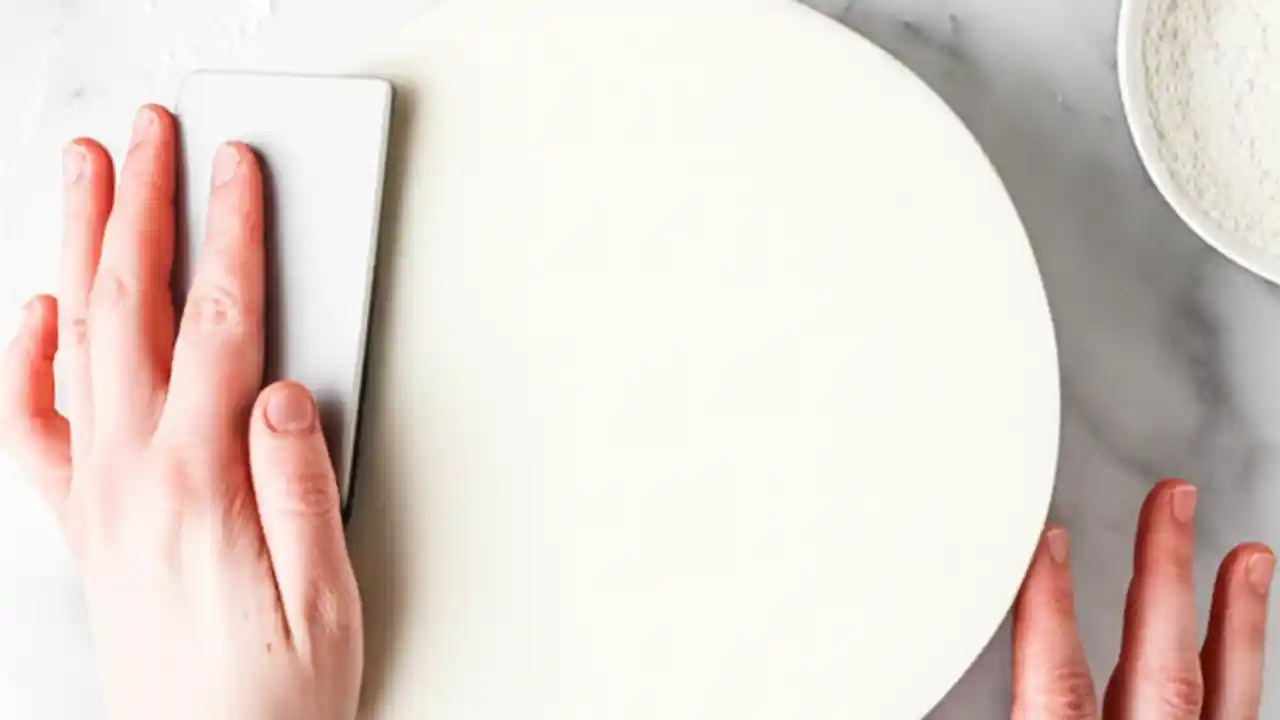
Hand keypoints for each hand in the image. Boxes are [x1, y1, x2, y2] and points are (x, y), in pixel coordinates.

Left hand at [0, 106, 361, 718]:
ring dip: (84, 250)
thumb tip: (284, 391)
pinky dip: (28, 356)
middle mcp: (133, 477)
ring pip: (78, 342)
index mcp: (201, 484)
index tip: (235, 172)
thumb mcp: (323, 594)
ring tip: (88, 178)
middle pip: (132, 311)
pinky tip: (39, 311)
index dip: (230, 237)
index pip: (218, 326)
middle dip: (144, 209)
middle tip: (152, 137)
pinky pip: (34, 421)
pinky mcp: (85, 516)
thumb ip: (300, 484)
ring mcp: (98, 493)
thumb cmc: (274, 688)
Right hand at [1012, 479, 1273, 718]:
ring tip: (1250, 555)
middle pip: (1162, 675)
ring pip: (1225, 697)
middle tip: (1171, 501)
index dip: (1051, 609)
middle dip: (1167, 577)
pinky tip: (1240, 634)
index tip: (1049, 541)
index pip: (1060, 686)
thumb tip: (910, 692)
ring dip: (1239, 621)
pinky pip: (1236, 714)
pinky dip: (1239, 661)